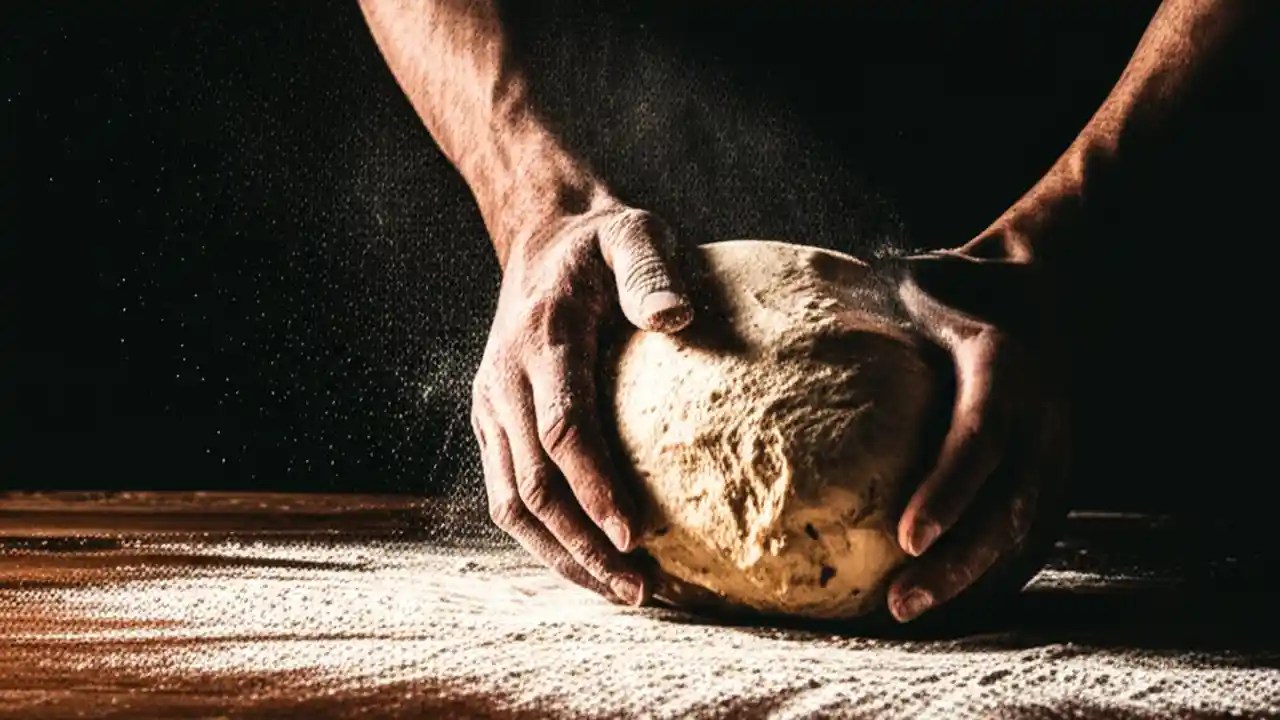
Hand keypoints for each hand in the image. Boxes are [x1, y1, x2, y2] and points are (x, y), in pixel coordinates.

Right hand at [470, 200, 692, 605]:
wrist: (541, 238)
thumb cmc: (602, 245)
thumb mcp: (633, 234)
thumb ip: (651, 273)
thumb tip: (677, 320)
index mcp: (540, 340)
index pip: (560, 428)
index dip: (594, 486)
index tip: (634, 534)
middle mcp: (503, 381)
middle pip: (532, 485)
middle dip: (582, 545)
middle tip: (639, 589)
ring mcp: (490, 406)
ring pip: (512, 503)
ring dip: (561, 555)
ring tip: (619, 592)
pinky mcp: (491, 423)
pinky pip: (508, 493)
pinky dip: (545, 537)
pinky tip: (589, 560)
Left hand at [887, 231, 1071, 623]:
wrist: (1032, 287)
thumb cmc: (950, 287)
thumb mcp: (909, 278)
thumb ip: (855, 305)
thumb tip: (764, 318)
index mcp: (1004, 366)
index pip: (982, 436)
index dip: (949, 489)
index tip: (907, 537)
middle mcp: (1042, 417)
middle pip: (1009, 506)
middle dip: (956, 562)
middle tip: (899, 602)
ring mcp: (1055, 453)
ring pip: (1020, 533)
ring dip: (968, 580)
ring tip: (906, 612)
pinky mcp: (1053, 477)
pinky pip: (1024, 537)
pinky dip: (986, 575)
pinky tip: (940, 601)